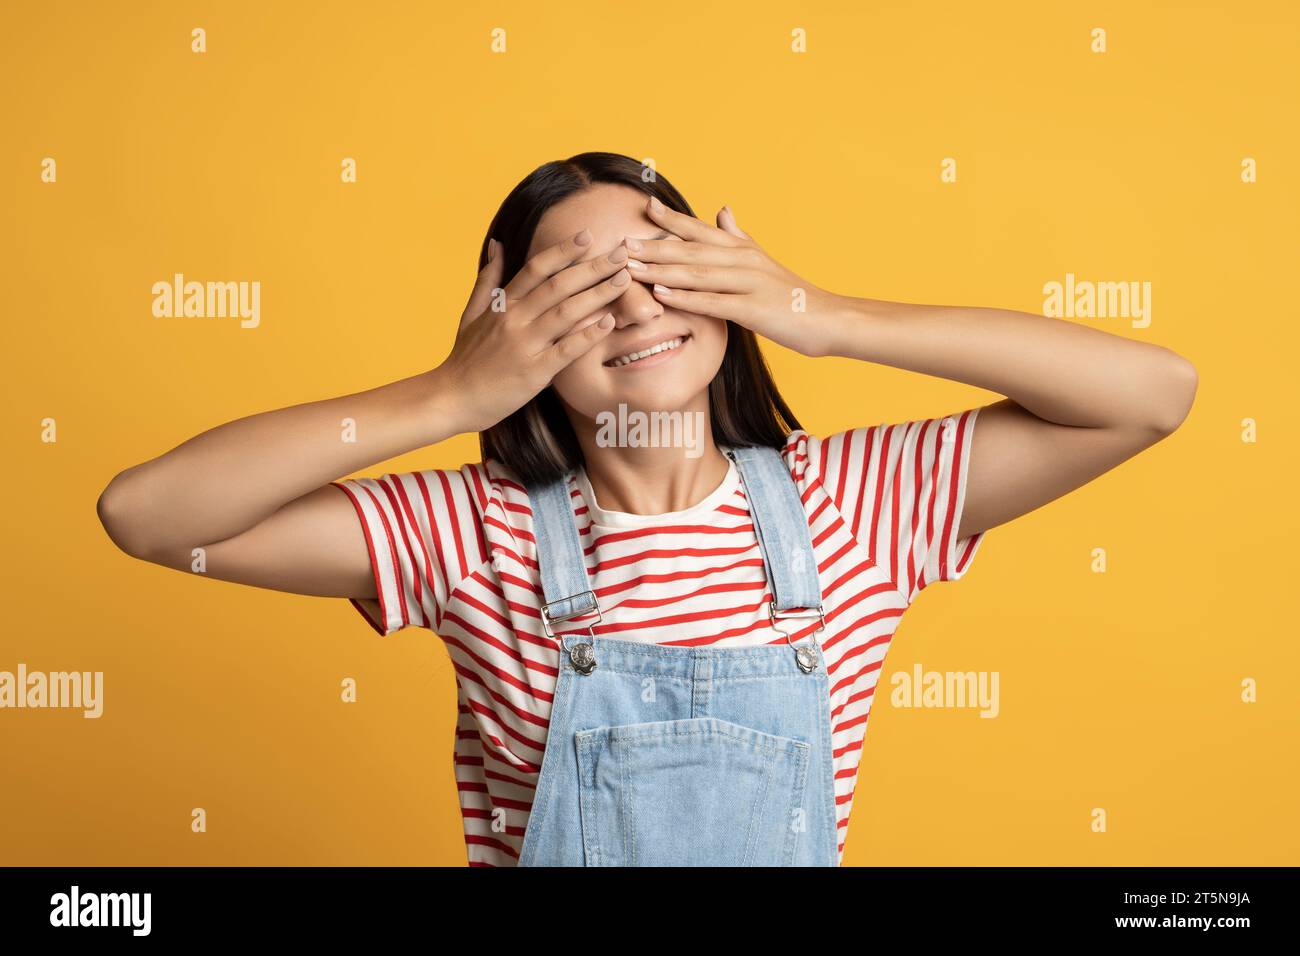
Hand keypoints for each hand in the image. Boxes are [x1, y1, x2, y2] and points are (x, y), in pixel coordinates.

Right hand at [440, 229, 629, 432]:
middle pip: (558, 285)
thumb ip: (488, 279)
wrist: (451, 399)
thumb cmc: (465, 358)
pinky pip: (567, 350)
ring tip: (623, 280)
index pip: (536, 268)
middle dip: (592, 267)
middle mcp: (514, 320)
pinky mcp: (534, 373)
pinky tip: (610, 321)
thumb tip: (498, 244)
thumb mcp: (472, 313)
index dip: (563, 250)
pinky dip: (588, 334)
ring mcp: (524, 345)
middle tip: (621, 253)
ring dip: (598, 294)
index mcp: (503, 305)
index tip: (587, 236)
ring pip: (566, 312)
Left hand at [624, 196, 848, 357]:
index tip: (644, 207)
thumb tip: (722, 208)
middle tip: (622, 243)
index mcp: (742, 247)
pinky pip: (712, 302)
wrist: (826, 318)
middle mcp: (743, 259)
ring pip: (696, 273)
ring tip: (631, 268)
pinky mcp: (752, 309)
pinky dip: (685, 298)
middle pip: (691, 249)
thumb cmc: (789, 295)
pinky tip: (661, 296)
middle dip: (654, 246)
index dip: (672, 218)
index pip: (700, 229)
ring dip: (661, 270)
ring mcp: (748, 283)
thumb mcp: (762, 259)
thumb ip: (738, 235)